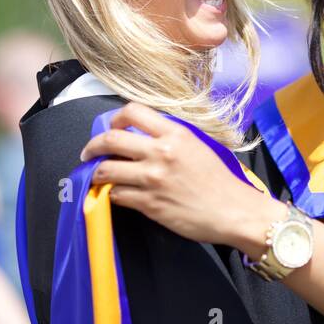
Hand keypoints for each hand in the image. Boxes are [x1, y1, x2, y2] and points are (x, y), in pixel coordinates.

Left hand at [80, 103, 276, 248]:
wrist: (234, 211)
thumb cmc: (219, 180)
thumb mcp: (197, 146)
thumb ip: (170, 138)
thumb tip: (141, 138)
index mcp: (175, 134)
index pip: (132, 112)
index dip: (114, 119)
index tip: (111, 128)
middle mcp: (161, 152)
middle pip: (110, 139)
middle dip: (92, 146)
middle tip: (89, 154)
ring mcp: (153, 179)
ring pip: (106, 170)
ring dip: (96, 173)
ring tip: (97, 177)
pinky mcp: (149, 204)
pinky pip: (116, 195)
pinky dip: (111, 194)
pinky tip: (116, 195)